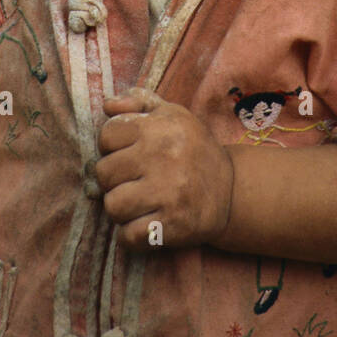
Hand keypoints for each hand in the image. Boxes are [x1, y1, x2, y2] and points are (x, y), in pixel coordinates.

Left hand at [95, 88, 233, 250]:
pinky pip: (128, 236)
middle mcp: (162, 156)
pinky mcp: (172, 224)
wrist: (232, 190)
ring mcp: (167, 192)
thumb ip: (138, 101)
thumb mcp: (172, 114)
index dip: (111, 147)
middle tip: (132, 181)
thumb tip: (107, 105)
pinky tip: (145, 224)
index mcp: (158, 127)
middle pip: (104, 173)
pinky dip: (131, 236)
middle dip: (114, 180)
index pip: (107, 136)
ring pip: (112, 206)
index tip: (127, 155)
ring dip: (121, 209)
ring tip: (138, 203)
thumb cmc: (193, 148)